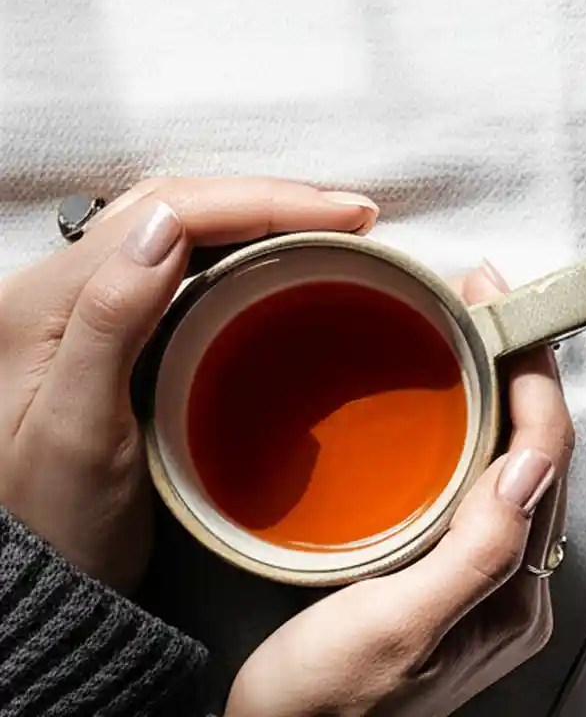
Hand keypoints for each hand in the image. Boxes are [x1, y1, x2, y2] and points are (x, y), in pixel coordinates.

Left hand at [0, 177, 377, 591]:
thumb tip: (165, 223)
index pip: (169, 212)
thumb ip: (108, 322)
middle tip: (356, 214)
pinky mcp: (103, 330)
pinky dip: (235, 245)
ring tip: (330, 224)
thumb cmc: (56, 522)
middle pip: (175, 204)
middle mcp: (56, 286)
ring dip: (255, 212)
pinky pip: (174, 262)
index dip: (262, 201)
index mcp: (44, 300)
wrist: (36, 582)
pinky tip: (275, 255)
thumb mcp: (76, 433)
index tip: (346, 216)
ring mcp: (79, 305)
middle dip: (270, 197)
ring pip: (176, 223)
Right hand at [226, 265, 572, 716]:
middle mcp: (510, 586)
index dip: (535, 380)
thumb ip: (473, 555)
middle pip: (541, 455)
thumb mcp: (395, 629)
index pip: (548, 463)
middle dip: (525, 369)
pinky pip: (483, 484)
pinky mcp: (448, 574)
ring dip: (505, 393)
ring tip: (475, 331)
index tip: (505, 313)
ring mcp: (482, 580)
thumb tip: (530, 466)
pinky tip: (452, 402)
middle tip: (488, 301)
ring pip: (516, 464)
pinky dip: (478, 429)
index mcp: (511, 597)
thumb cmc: (322, 705)